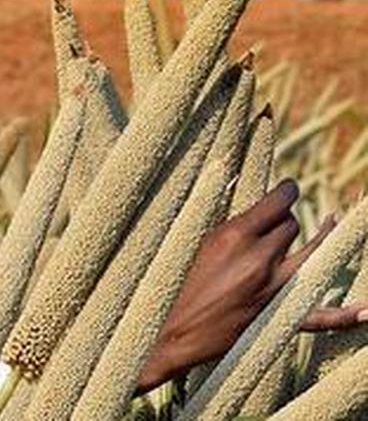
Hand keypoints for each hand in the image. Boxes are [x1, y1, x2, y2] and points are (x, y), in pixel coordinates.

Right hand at [137, 179, 367, 390]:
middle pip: (291, 226)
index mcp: (234, 236)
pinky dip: (345, 314)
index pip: (278, 201)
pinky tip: (367, 310)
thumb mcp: (200, 244)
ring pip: (311, 253)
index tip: (288, 189)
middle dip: (283, 223)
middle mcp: (259, 258)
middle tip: (269, 229)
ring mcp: (273, 288)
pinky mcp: (278, 316)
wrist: (173, 332)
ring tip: (323, 226)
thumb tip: (256, 205)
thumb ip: (232, 225)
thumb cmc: (180, 284)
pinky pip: (321, 316)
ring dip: (312, 241)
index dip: (287, 192)